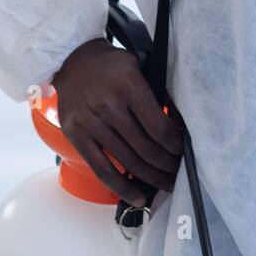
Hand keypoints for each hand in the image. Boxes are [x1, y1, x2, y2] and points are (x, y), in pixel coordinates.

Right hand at [52, 37, 182, 207]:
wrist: (72, 59)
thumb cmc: (111, 65)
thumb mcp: (138, 67)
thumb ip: (155, 93)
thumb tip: (177, 125)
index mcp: (129, 87)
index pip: (159, 128)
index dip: (175, 146)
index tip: (183, 152)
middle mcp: (109, 106)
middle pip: (146, 148)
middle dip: (167, 165)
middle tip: (179, 173)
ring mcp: (91, 123)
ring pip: (127, 161)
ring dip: (150, 177)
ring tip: (165, 185)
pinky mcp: (77, 136)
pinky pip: (102, 169)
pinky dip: (121, 187)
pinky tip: (137, 197)